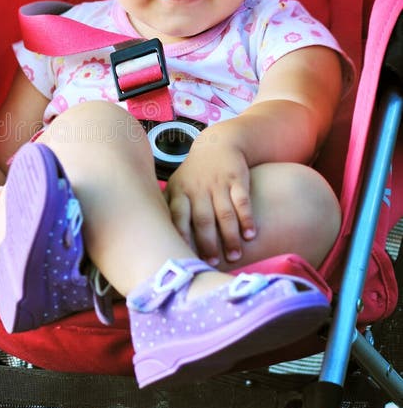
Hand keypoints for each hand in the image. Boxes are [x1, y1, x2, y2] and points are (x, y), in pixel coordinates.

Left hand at [165, 137, 255, 264]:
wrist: (218, 144)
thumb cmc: (193, 175)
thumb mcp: (176, 186)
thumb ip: (168, 209)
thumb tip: (157, 239)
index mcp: (180, 192)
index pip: (177, 216)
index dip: (181, 236)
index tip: (184, 256)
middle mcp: (198, 188)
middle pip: (203, 219)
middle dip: (208, 243)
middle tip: (212, 263)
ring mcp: (218, 183)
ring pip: (224, 213)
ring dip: (230, 236)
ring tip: (235, 256)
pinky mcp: (236, 179)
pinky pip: (242, 201)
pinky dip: (247, 218)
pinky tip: (251, 235)